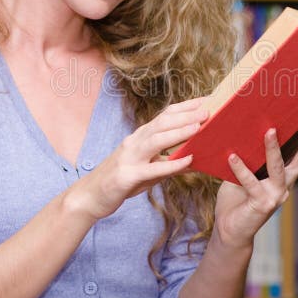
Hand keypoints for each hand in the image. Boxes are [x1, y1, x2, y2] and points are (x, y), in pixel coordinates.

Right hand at [78, 98, 207, 219]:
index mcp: (140, 137)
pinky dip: (170, 164)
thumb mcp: (146, 170)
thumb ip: (167, 164)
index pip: (165, 116)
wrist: (89, 196)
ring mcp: (129, 158)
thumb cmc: (120, 182)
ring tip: (198, 128)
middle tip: (208, 111)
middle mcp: (134, 142)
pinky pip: (151, 169)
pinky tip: (187, 161)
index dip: (185, 107)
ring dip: (178, 132)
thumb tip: (193, 160)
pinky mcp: (126, 176)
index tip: (206, 100)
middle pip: (162, 123)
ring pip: (156, 140)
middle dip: (186, 115)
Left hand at [213, 116, 297, 249]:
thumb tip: (245, 129)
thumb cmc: (237, 198)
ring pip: (278, 168)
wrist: (230, 230)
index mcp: (284, 176)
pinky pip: (251, 183)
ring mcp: (275, 195)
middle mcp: (285, 185)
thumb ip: (250, 157)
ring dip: (273, 149)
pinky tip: (232, 157)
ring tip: (269, 131)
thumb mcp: (246, 172)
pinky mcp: (261, 204)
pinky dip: (241, 169)